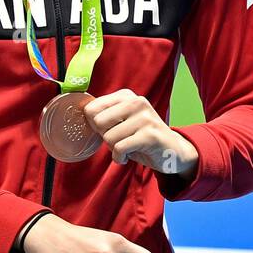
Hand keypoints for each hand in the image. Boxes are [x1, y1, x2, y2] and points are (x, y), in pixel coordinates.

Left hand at [84, 89, 198, 179]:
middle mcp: (136, 102)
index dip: (95, 125)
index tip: (109, 129)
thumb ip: (104, 115)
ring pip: (109, 137)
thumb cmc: (139, 136)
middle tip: (120, 139)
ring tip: (128, 146)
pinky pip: (120, 148)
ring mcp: (145, 118)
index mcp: (126, 95)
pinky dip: (119, 157)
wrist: (172, 151)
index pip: (92, 108)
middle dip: (105, 136)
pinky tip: (128, 156)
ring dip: (114, 149)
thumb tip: (81, 114)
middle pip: (98, 122)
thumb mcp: (121, 120)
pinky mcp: (150, 135)